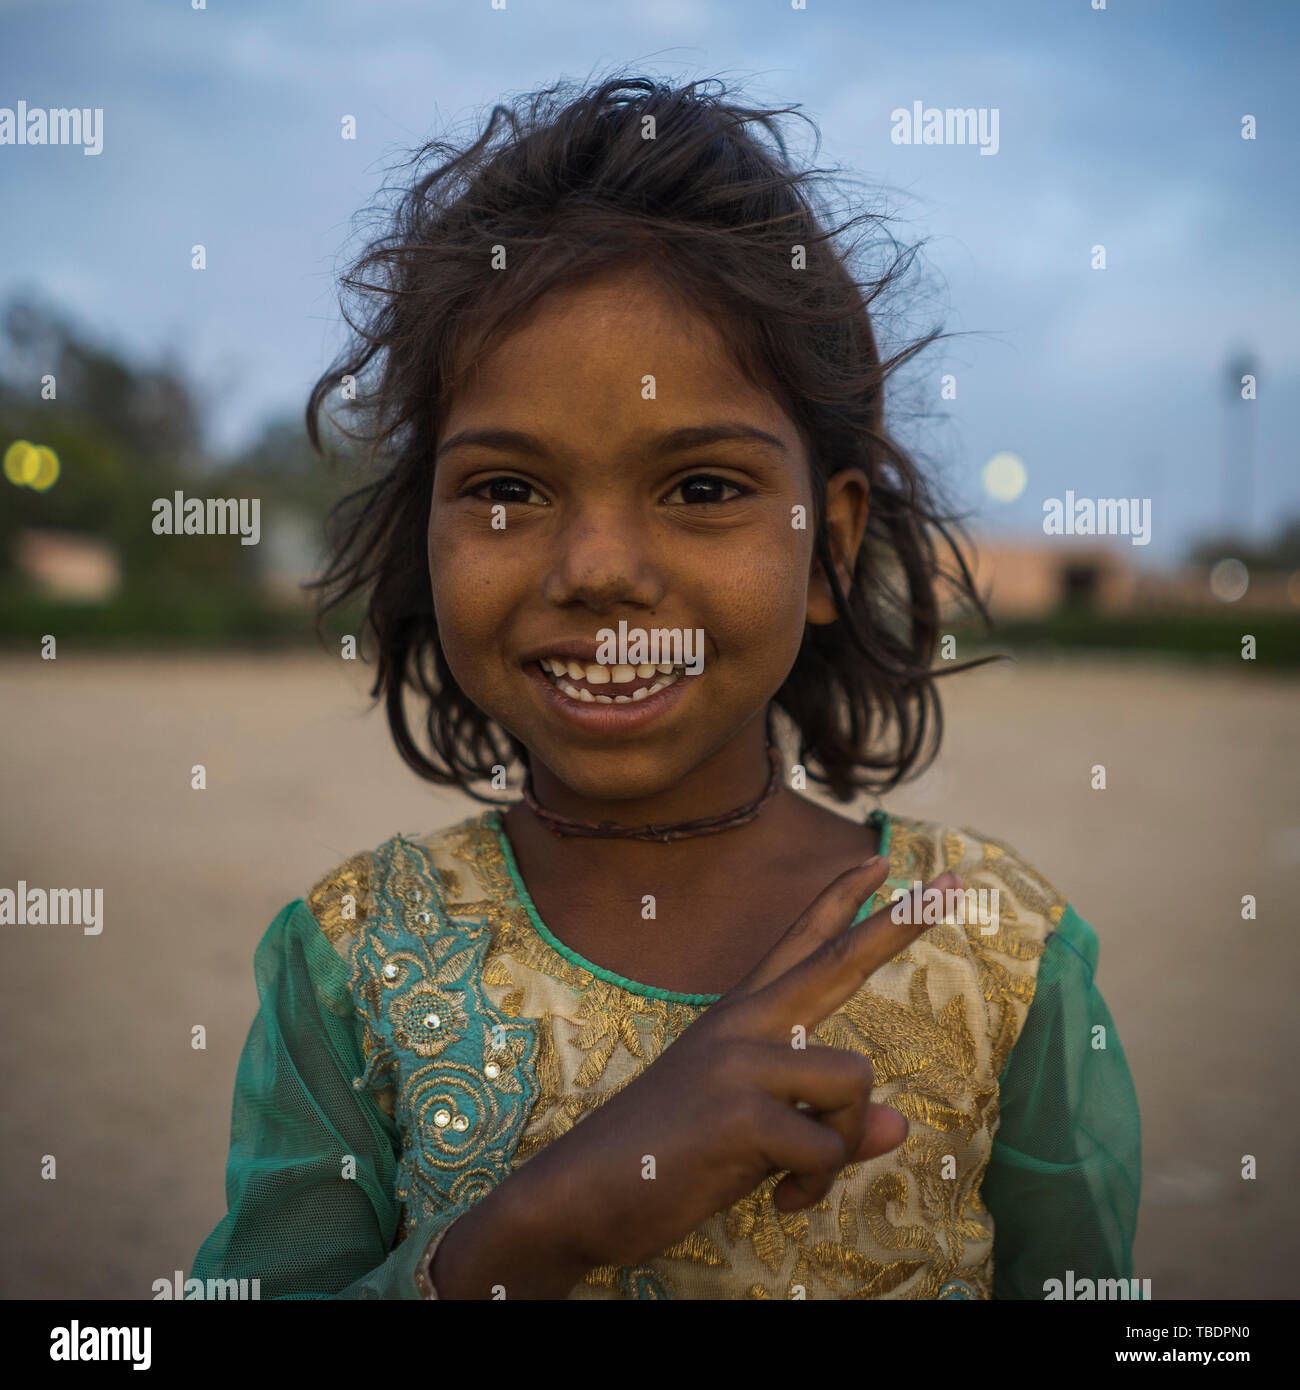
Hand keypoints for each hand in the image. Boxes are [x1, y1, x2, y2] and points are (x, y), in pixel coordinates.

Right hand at [521, 857, 963, 1271]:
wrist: (583, 1191)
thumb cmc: (672, 1156)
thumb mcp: (756, 1133)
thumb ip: (823, 1119)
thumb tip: (898, 1127)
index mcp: (742, 1019)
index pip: (798, 944)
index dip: (840, 901)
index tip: (879, 862)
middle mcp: (744, 1024)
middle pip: (837, 961)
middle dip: (899, 923)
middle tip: (952, 885)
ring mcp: (741, 1061)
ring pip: (853, 1085)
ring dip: (837, 1147)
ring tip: (794, 1178)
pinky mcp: (741, 1112)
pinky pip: (826, 1149)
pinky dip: (813, 1188)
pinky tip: (776, 1201)